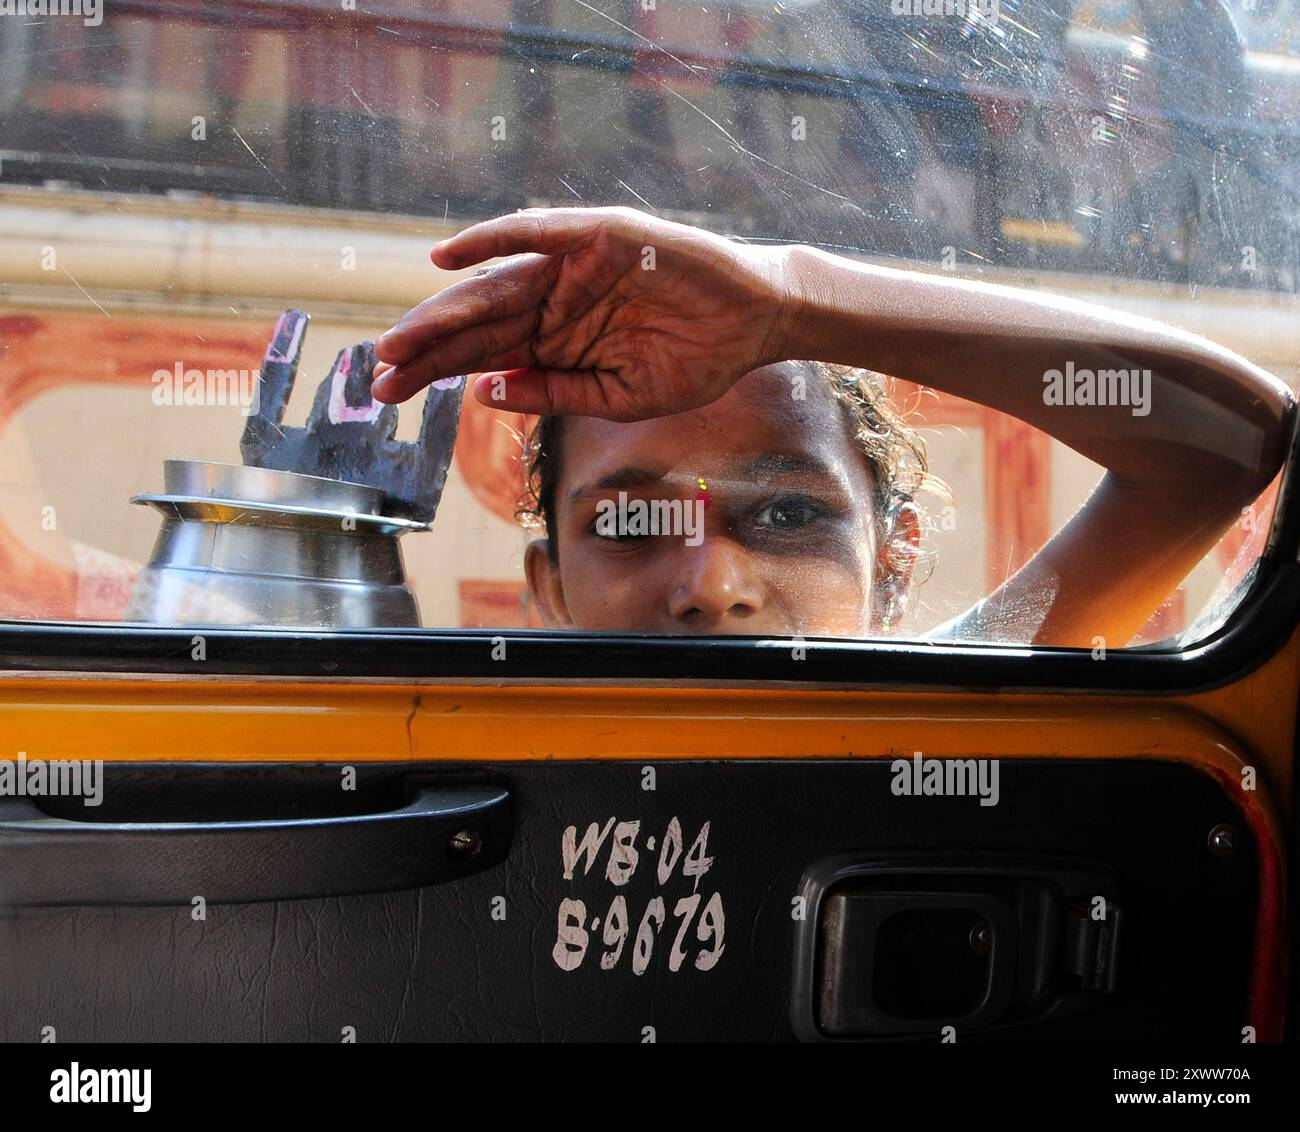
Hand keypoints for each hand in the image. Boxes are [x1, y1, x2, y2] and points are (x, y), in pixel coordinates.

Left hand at [371, 206, 792, 420]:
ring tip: (399, 339)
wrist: (753, 323)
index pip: (481, 357)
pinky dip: (491, 240)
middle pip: (475, 325)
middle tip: (376, 371)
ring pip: (493, 287)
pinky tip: (447, 257)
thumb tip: (486, 392)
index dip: (433, 372)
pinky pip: (534, 235)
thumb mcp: (619, 397)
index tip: (388, 394)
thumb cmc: (694, 361)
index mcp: (556, 344)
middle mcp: (553, 304)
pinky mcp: (596, 237)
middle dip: (424, 348)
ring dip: (444, 310)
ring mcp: (572, 269)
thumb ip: (555, 393)